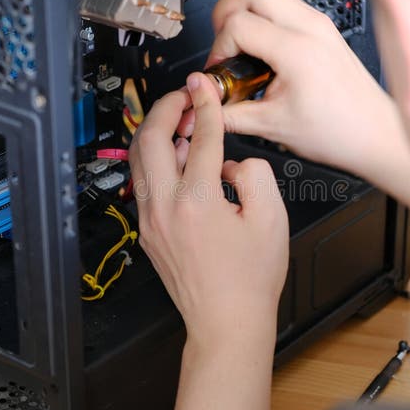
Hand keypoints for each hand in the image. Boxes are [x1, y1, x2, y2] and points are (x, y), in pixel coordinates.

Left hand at [129, 72, 288, 347]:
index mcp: (198, 202)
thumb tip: (232, 161)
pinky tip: (178, 159)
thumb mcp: (272, 218)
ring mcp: (150, 221)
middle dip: (166, 109)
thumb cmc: (250, 280)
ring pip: (138, 160)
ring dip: (156, 133)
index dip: (206, 105)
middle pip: (149, 139)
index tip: (206, 87)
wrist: (226, 323)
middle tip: (185, 97)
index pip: (201, 138)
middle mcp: (165, 209)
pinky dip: (155, 160)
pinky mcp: (148, 232)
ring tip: (181, 124)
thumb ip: (255, 174)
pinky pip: (143, 183)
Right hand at [177, 0, 393, 177]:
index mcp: (298, 49)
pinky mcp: (321, 27)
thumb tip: (203, 100)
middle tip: (224, 44)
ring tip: (242, 48)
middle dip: (225, 11)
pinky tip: (263, 53)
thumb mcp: (273, 127)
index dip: (218, 48)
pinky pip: (282, 5)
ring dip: (244, 12)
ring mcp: (318, 22)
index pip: (238, 23)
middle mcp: (310, 26)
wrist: (375, 134)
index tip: (220, 72)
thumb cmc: (339, 132)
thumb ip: (229, 113)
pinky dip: (263, 19)